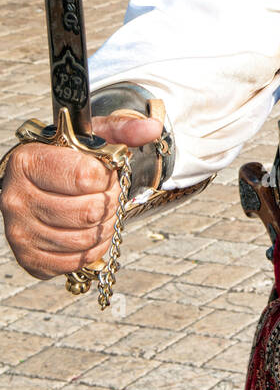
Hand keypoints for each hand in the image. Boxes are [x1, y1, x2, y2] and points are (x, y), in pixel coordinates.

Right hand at [0, 112, 161, 279]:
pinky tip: (90, 230)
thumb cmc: (64, 160)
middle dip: (109, 201)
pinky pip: (76, 261)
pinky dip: (92, 248)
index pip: (85, 176)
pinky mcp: (30, 259)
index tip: (103, 172)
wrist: (37, 185)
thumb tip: (152, 128)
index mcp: (28, 162)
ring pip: (85, 239)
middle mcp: (17, 199)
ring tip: (99, 210)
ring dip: (104, 226)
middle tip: (106, 193)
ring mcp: (20, 233)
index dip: (106, 176)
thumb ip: (121, 129)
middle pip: (88, 212)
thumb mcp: (89, 137)